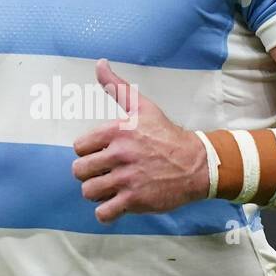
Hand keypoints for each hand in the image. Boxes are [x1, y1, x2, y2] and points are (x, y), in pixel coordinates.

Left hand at [71, 59, 208, 223]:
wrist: (197, 164)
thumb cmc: (167, 135)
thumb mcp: (142, 107)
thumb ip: (116, 86)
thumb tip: (99, 63)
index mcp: (117, 132)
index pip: (79, 147)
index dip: (88, 152)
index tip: (103, 153)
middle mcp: (120, 155)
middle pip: (79, 171)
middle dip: (90, 173)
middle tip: (105, 172)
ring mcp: (127, 179)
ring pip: (88, 192)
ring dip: (97, 192)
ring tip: (111, 188)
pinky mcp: (135, 201)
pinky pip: (104, 213)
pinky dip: (106, 212)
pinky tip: (116, 205)